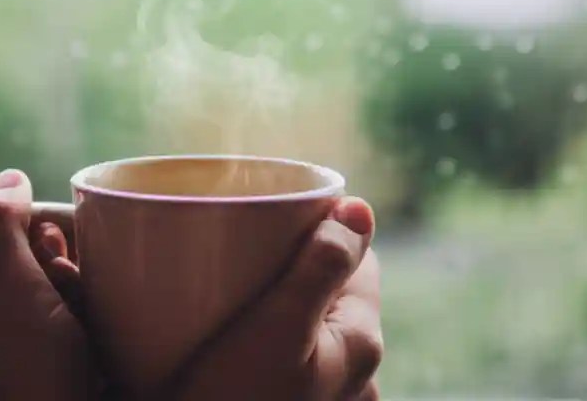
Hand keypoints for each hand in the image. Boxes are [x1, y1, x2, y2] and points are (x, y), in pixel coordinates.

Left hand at [0, 169, 98, 400]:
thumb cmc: (28, 368)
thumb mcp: (6, 286)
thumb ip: (0, 225)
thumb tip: (10, 175)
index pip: (14, 236)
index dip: (44, 232)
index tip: (61, 251)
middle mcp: (2, 324)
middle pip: (49, 262)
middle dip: (70, 268)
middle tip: (74, 292)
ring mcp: (40, 349)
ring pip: (78, 292)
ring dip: (92, 295)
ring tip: (90, 320)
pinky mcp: (73, 368)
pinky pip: (97, 324)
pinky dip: (106, 322)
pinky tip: (105, 334)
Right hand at [169, 196, 382, 400]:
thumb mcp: (277, 327)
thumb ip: (321, 266)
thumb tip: (360, 208)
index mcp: (362, 343)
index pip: (358, 259)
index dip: (320, 233)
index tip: (272, 225)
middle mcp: (355, 379)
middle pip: (329, 295)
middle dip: (290, 272)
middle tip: (238, 264)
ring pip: (303, 331)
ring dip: (272, 312)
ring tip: (225, 306)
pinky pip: (282, 365)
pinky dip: (259, 349)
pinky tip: (224, 352)